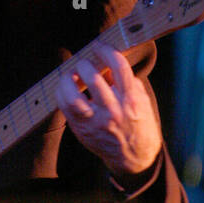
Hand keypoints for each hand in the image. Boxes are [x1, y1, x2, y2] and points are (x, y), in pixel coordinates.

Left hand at [55, 42, 161, 179]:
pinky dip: (62, 94)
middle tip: (83, 63)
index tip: (99, 46)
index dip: (106, 51)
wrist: (134, 156)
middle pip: (93, 79)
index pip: (118, 67)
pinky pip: (66, 109)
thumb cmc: (138, 123)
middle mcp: (113, 111)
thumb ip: (126, 81)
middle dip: (85, 65)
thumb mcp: (141, 100)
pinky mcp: (83, 130)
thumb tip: (107, 63)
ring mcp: (96, 122)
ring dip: (68, 80)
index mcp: (131, 100)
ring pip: (73, 97)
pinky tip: (65, 89)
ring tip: (70, 75)